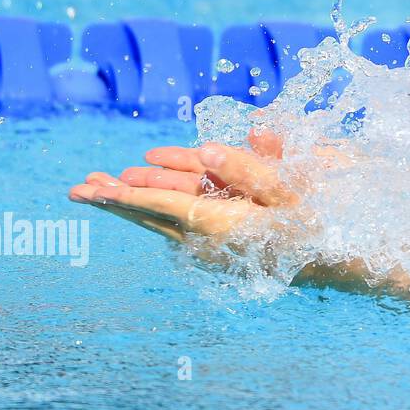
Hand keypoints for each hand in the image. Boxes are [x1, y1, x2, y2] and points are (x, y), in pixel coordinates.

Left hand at [68, 129, 294, 243]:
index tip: (97, 189)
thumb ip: (247, 168)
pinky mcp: (215, 249)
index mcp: (223, 224)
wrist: (333, 260)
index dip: (130, 195)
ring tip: (96, 189)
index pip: (165, 206)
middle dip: (114, 200)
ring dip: (127, 205)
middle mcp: (207, 241)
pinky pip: (175, 226)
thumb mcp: (289, 189)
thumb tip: (206, 149)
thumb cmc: (315, 220)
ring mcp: (209, 249)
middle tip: (76, 189)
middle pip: (150, 216)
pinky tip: (140, 204)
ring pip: (159, 222)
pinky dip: (151, 211)